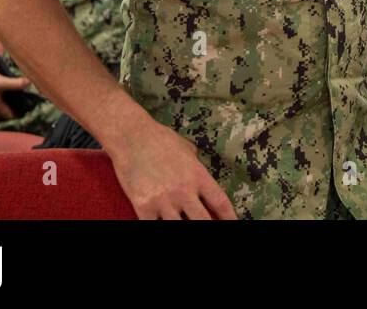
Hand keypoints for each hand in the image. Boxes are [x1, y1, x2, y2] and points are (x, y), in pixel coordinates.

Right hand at [0, 60, 31, 120]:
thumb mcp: (2, 82)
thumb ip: (16, 84)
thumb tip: (29, 83)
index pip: (8, 115)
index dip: (16, 115)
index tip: (24, 114)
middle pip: (0, 111)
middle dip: (9, 109)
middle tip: (18, 105)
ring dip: (0, 103)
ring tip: (8, 98)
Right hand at [109, 118, 237, 219]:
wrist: (131, 136)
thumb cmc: (161, 138)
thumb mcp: (187, 149)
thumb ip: (196, 167)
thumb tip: (200, 177)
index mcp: (198, 175)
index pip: (220, 202)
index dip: (230, 218)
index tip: (235, 223)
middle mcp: (184, 190)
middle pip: (203, 220)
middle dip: (209, 227)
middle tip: (212, 229)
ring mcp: (163, 200)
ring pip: (178, 227)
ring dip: (184, 228)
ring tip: (185, 225)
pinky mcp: (143, 206)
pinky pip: (153, 226)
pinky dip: (158, 227)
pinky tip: (161, 225)